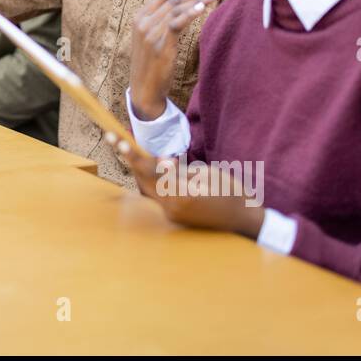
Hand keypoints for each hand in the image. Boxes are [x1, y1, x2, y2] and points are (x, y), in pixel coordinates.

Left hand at [103, 133, 263, 238]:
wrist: (244, 221)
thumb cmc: (232, 193)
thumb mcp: (207, 174)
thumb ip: (180, 170)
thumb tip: (161, 163)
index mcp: (182, 195)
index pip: (150, 173)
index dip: (134, 156)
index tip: (120, 142)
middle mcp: (172, 209)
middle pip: (143, 182)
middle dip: (131, 161)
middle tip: (115, 139)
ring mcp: (172, 216)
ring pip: (148, 189)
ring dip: (142, 171)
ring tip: (137, 150)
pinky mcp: (175, 218)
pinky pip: (158, 196)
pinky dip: (154, 182)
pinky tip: (158, 168)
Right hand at [128, 0, 216, 119]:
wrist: (144, 89)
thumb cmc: (151, 64)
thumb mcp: (150, 39)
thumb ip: (159, 22)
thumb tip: (181, 7)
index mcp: (138, 18)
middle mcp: (142, 23)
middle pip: (171, 0)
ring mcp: (149, 34)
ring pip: (176, 9)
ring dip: (196, 0)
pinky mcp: (160, 45)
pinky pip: (176, 23)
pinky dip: (190, 13)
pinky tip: (202, 8)